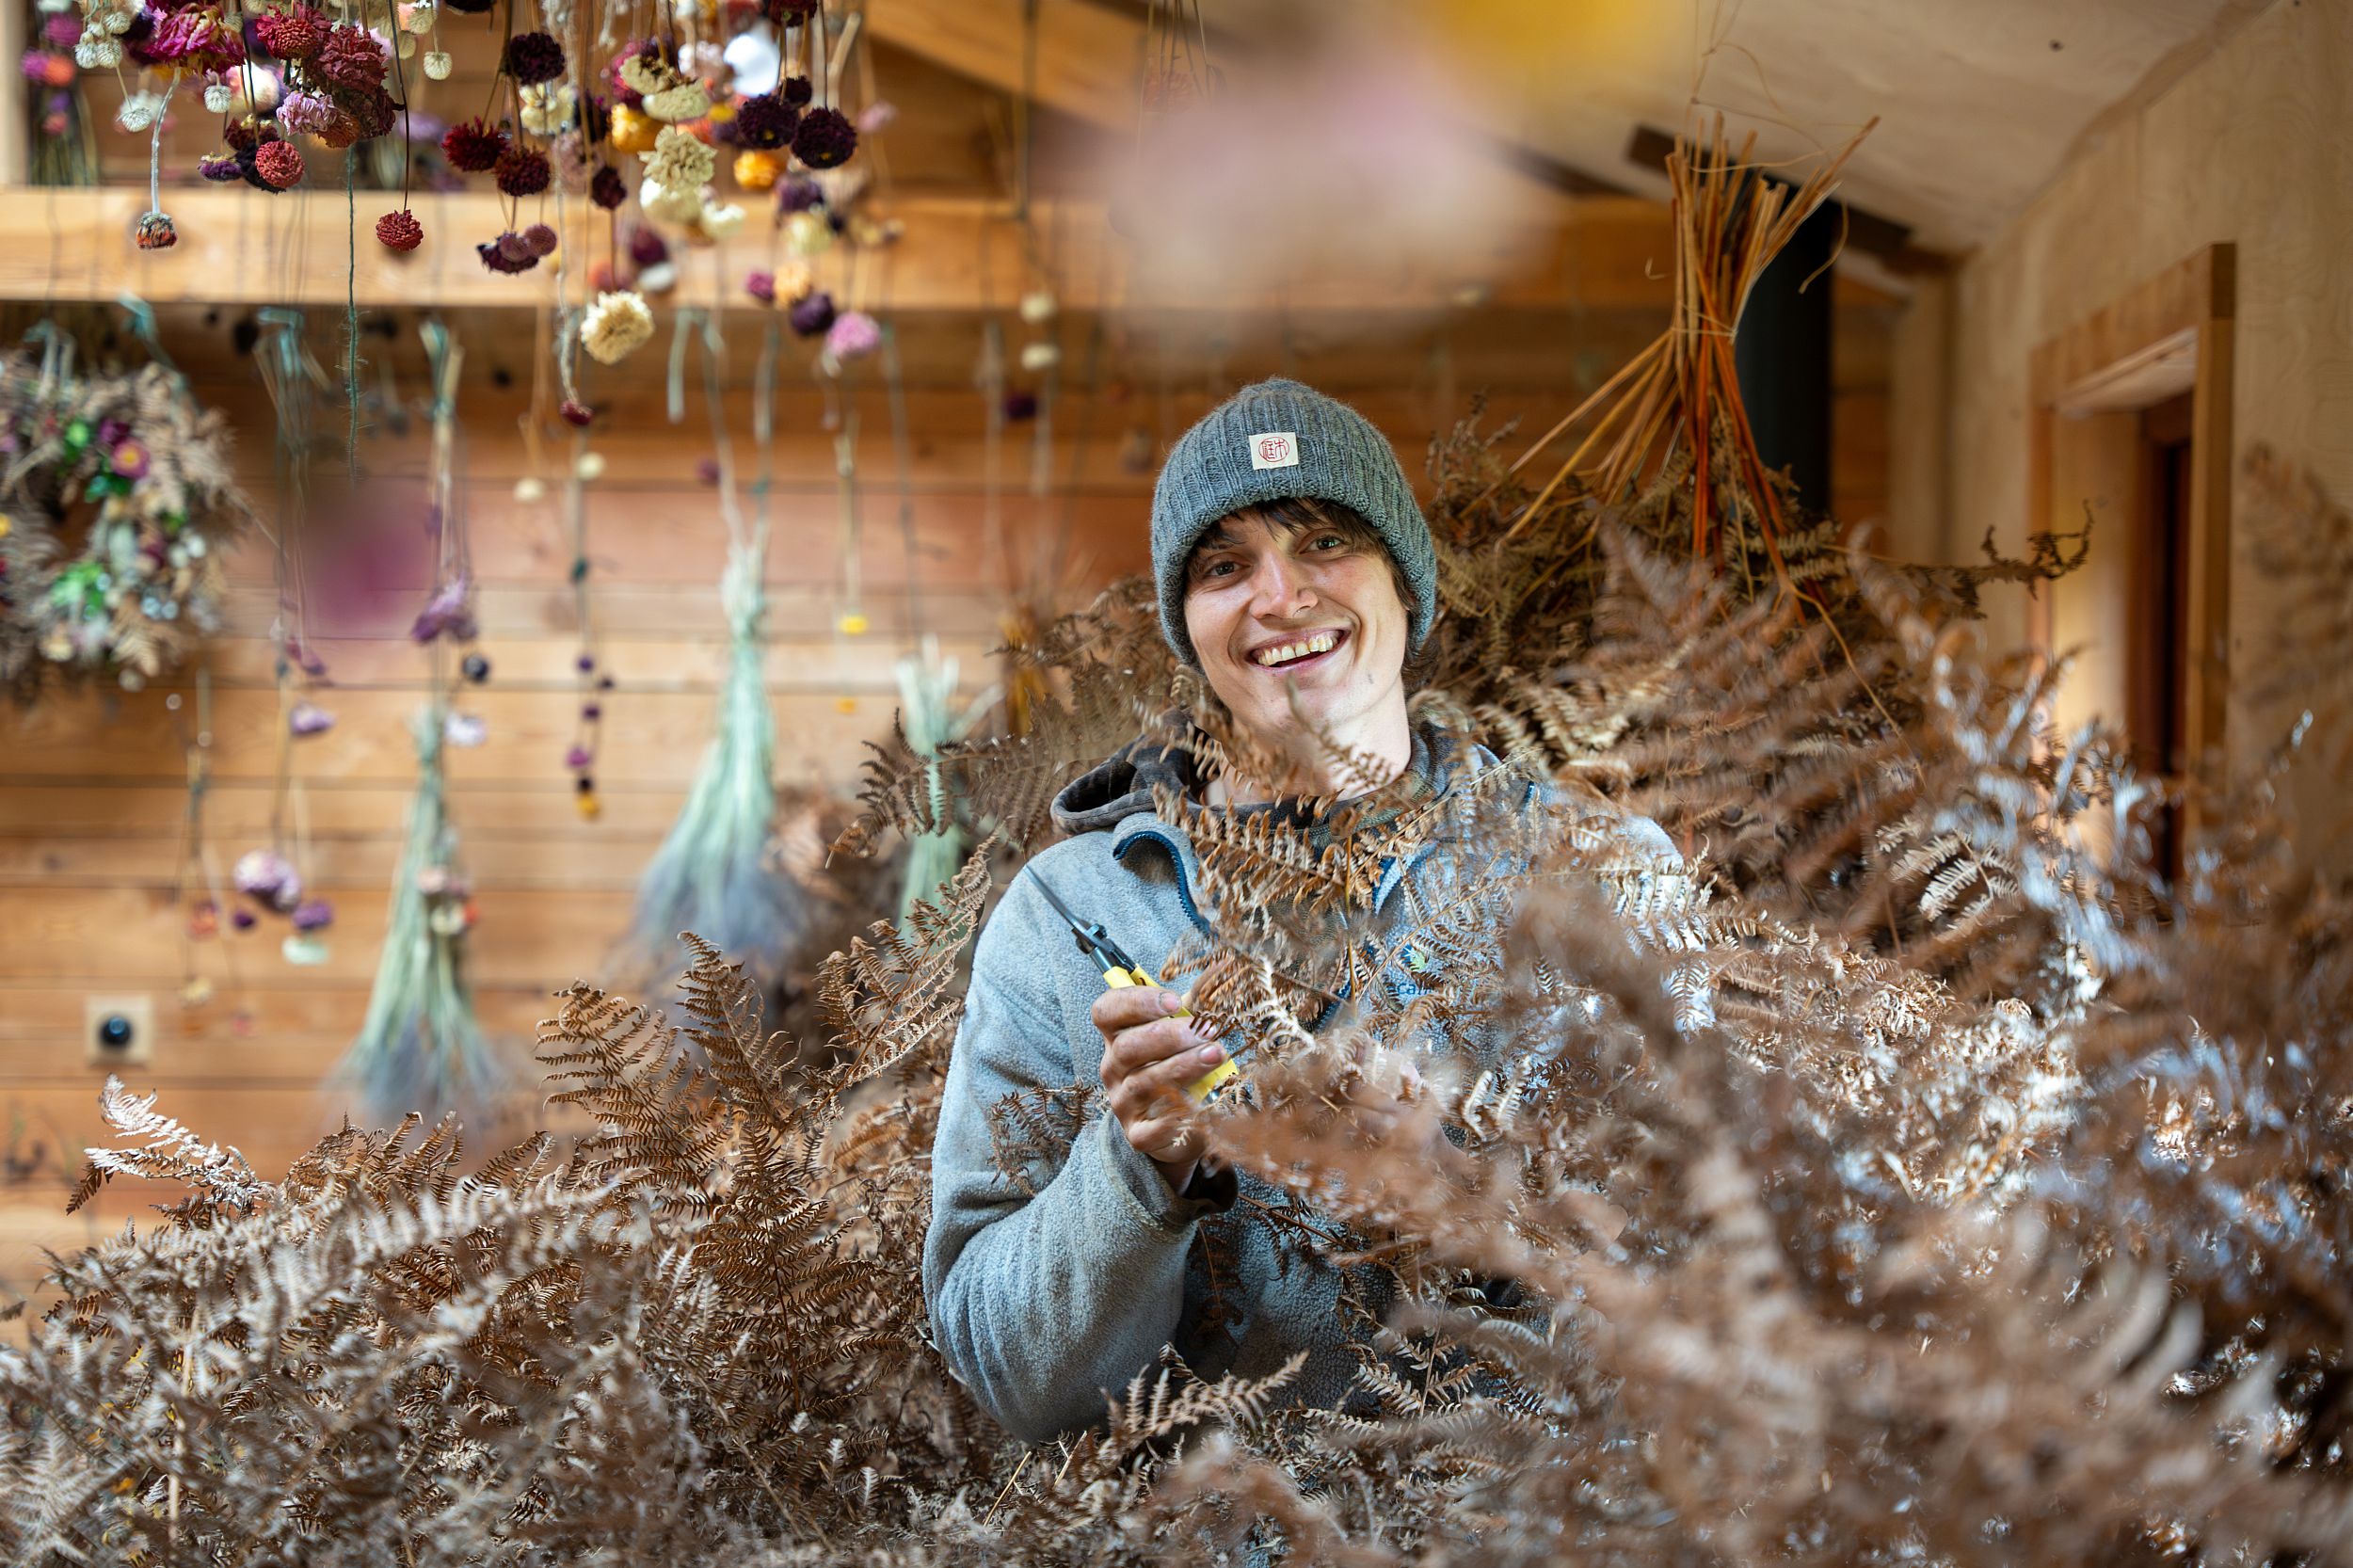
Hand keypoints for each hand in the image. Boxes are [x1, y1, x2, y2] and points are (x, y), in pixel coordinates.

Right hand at [1092, 985, 1223, 1193]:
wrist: (1178, 1127)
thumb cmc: (1178, 1068)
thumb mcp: (1182, 1034)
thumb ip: (1192, 1005)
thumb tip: (1224, 965)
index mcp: (1117, 1037)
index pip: (1105, 1011)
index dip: (1135, 1002)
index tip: (1172, 1001)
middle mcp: (1113, 1068)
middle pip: (1127, 1047)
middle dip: (1168, 1036)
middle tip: (1205, 1031)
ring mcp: (1123, 1103)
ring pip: (1144, 1082)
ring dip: (1183, 1066)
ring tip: (1215, 1055)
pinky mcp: (1139, 1135)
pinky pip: (1154, 1126)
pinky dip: (1179, 1114)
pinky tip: (1202, 1103)